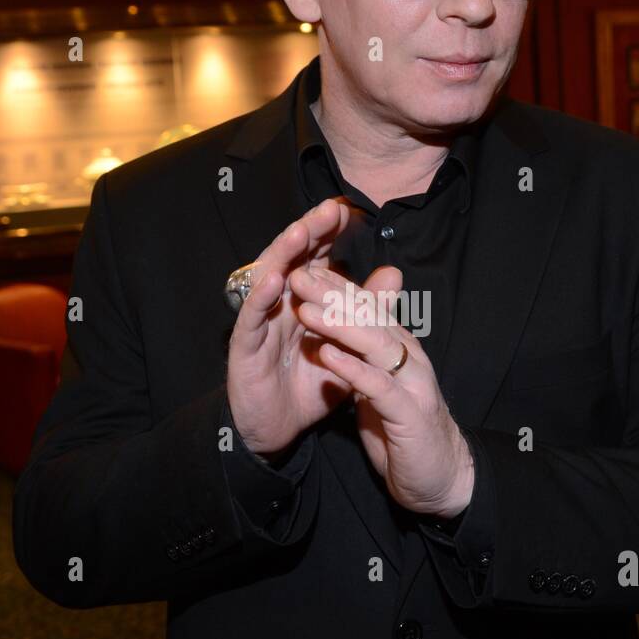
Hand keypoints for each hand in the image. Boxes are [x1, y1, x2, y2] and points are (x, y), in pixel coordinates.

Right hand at [226, 198, 358, 458]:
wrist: (279, 429)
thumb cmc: (309, 384)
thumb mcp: (346, 345)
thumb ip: (366, 309)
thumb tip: (394, 273)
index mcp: (303, 300)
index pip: (316, 257)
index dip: (329, 233)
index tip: (349, 210)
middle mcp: (279, 304)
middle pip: (292, 260)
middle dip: (309, 233)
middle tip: (329, 209)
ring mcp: (260, 323)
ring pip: (268, 281)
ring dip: (283, 255)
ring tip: (300, 232)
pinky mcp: (244, 348)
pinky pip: (250, 319)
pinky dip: (259, 299)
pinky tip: (273, 281)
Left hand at [288, 263, 474, 516]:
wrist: (441, 478)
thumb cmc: (406, 432)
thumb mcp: (378, 387)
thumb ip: (361, 358)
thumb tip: (335, 331)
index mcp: (401, 350)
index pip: (368, 310)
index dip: (336, 289)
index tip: (305, 270)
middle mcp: (410, 360)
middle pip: (370, 319)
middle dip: (333, 297)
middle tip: (299, 277)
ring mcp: (413, 385)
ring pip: (376, 345)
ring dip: (339, 325)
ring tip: (306, 310)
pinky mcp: (411, 416)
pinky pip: (379, 387)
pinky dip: (353, 370)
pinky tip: (327, 356)